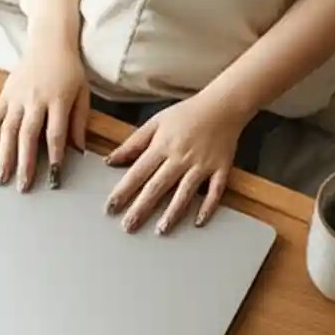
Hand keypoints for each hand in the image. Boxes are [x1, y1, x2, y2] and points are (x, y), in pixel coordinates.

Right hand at [0, 37, 89, 190]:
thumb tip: (79, 151)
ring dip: (4, 156)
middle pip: (28, 135)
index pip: (55, 133)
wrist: (50, 41)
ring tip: (1, 178)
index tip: (53, 177)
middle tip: (23, 186)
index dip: (54, 156)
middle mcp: (35, 99)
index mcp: (58, 99)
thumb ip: (80, 122)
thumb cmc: (70, 69)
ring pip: (8, 130)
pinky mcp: (5, 94)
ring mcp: (17, 97)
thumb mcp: (83, 93)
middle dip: (25, 163)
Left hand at [104, 93, 254, 233]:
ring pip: (185, 193)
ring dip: (172, 213)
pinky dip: (208, 207)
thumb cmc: (187, 113)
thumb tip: (110, 160)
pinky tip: (198, 222)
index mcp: (162, 146)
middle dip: (141, 208)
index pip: (138, 173)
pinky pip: (215, 191)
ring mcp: (202, 165)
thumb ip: (133, 143)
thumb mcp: (155, 122)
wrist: (224, 105)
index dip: (123, 191)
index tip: (110, 208)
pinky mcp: (221, 169)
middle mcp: (181, 157)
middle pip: (158, 186)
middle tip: (129, 226)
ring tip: (161, 230)